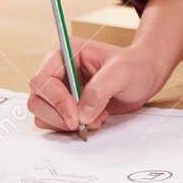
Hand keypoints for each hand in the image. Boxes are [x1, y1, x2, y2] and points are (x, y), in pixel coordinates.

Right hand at [27, 39, 170, 133]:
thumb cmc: (136, 67)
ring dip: (67, 124)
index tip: (75, 118)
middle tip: (88, 122)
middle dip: (61, 117)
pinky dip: (71, 128)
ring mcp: (58, 90)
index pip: (43, 80)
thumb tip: (81, 114)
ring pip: (42, 115)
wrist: (145, 77)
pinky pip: (54, 124)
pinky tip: (94, 119)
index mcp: (64, 54)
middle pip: (37, 101)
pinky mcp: (63, 106)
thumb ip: (100, 89)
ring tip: (97, 118)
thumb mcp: (123, 71)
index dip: (56, 101)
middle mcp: (56, 71)